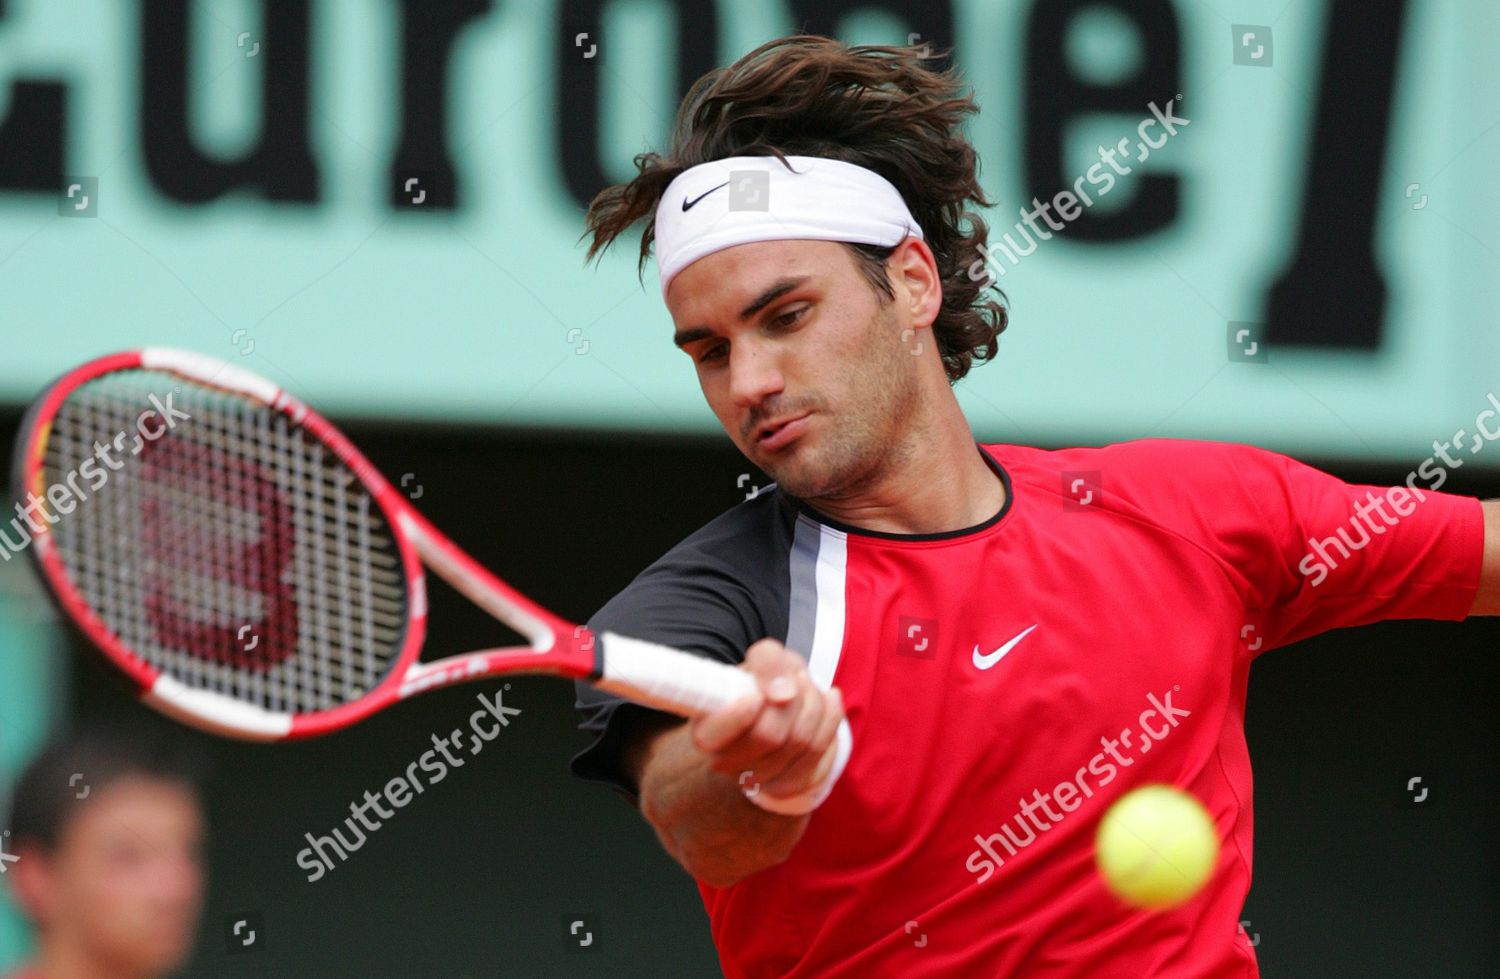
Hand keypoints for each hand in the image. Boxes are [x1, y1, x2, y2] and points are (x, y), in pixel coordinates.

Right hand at [688, 638, 844, 802]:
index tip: (757, 695)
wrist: (781, 701)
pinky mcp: (786, 787)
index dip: (738, 716)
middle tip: (800, 678)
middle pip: (770, 736)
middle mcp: (725, 761)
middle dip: (797, 698)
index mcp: (706, 730)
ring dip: (816, 707)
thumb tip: (783, 695)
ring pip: (801, 746)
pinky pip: (819, 764)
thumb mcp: (764, 656)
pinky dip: (830, 727)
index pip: (716, 735)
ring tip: (812, 688)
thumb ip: (767, 662)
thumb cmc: (765, 679)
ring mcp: (756, 779)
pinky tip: (828, 706)